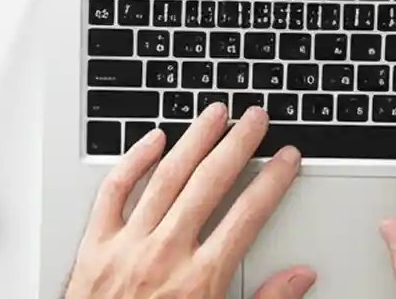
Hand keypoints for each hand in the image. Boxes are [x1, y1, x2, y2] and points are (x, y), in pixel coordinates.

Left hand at [66, 103, 315, 298]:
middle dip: (238, 145)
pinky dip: (133, 161)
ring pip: (166, 177)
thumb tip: (300, 277)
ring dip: (194, 140)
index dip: (273, 181)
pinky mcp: (94, 246)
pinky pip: (114, 192)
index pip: (248, 215)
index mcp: (200, 282)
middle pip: (210, 184)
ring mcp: (127, 247)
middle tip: (256, 118)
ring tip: (215, 114)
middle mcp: (165, 256)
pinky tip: (154, 139)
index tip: (287, 158)